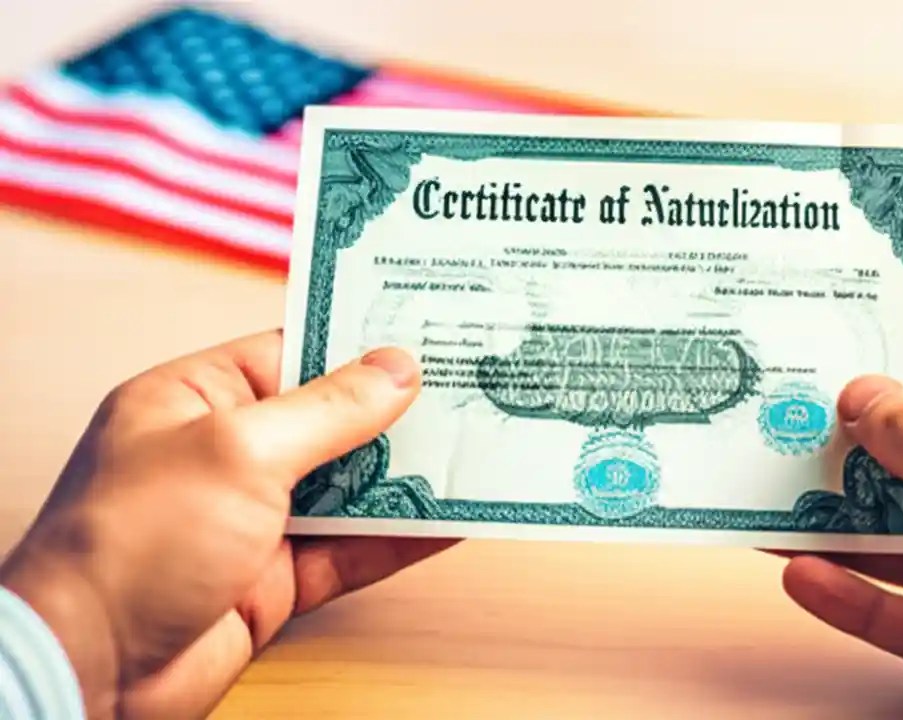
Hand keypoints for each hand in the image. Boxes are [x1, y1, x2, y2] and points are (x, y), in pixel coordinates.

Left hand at [0, 330, 455, 718]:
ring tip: (478, 451)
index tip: (427, 333)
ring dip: (408, 475)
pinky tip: (452, 520)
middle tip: (471, 390)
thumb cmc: (135, 542)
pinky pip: (352, 548)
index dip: (358, 343)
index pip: (290, 354)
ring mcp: (251, 519)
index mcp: (193, 400)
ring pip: (348, 487)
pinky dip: (401, 536)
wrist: (94, 671)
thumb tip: (398, 367)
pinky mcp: (276, 579)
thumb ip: (328, 409)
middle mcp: (224, 454)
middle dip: (396, 412)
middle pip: (329, 421)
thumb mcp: (240, 451)